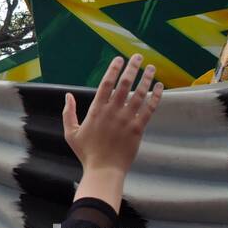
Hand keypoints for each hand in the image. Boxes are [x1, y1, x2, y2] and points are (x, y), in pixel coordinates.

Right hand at [62, 55, 162, 176]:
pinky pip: (149, 109)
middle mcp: (113, 111)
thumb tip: (67, 95)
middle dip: (132, 68)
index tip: (119, 59)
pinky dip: (156, 97)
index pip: (106, 84)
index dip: (113, 69)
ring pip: (139, 94)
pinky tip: (160, 87)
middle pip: (124, 84)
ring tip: (151, 68)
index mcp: (96, 110)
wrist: (104, 170)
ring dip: (146, 79)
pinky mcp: (138, 128)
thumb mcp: (71, 132)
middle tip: (138, 57)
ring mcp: (127, 119)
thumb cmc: (87, 152)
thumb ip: (68, 113)